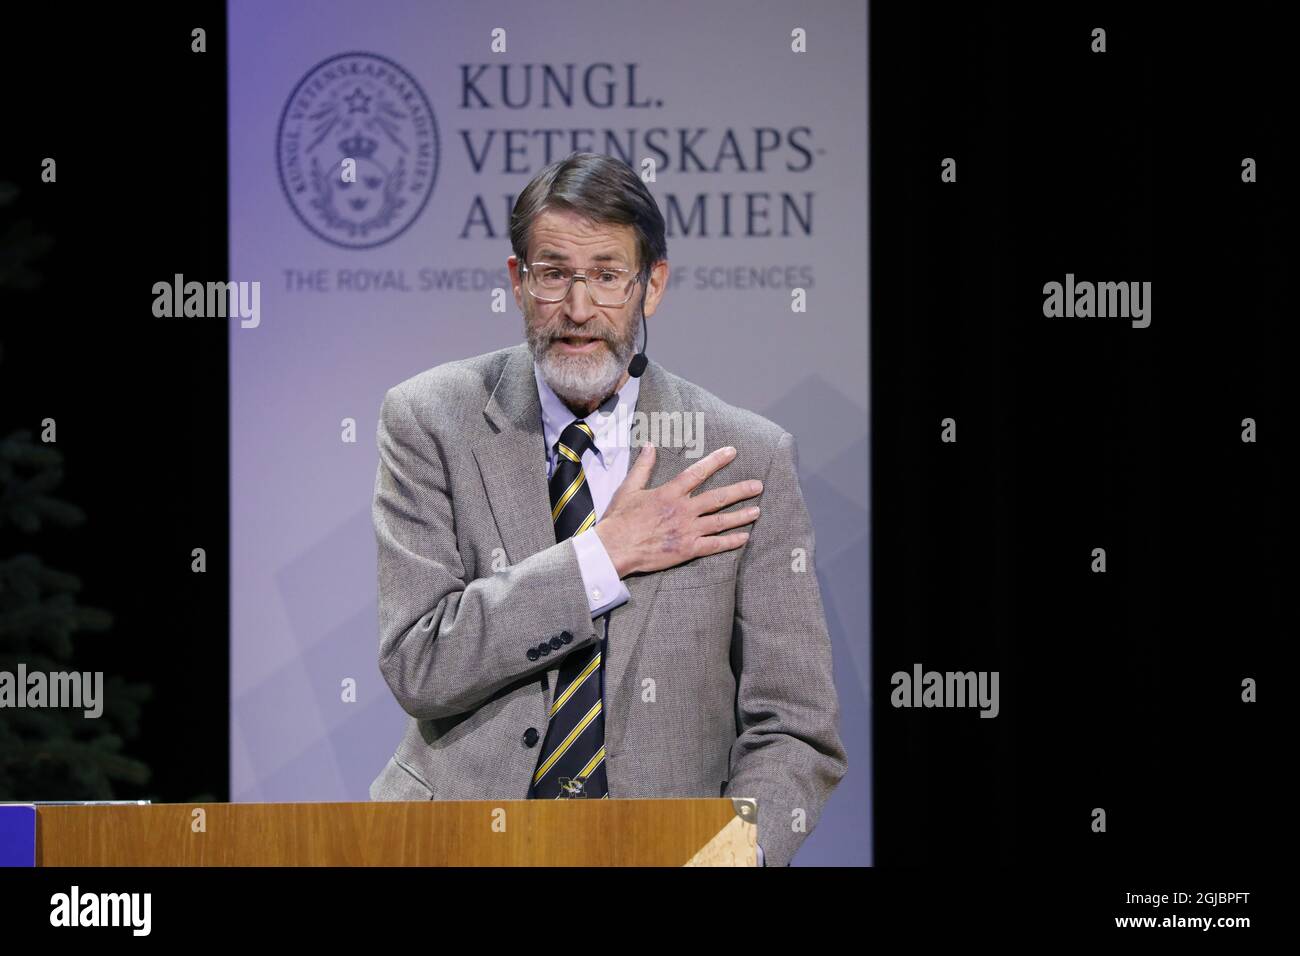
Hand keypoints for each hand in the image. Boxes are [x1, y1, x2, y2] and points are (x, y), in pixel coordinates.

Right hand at [593, 444, 762, 577]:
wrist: (614, 548)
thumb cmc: (619, 520)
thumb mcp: (629, 488)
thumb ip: (643, 467)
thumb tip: (650, 445)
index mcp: (669, 493)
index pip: (698, 472)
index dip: (717, 461)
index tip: (732, 452)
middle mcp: (683, 510)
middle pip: (718, 498)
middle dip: (740, 490)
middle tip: (758, 486)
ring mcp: (687, 531)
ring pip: (720, 521)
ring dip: (741, 516)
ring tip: (757, 511)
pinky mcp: (687, 550)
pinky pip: (714, 545)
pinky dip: (730, 541)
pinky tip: (744, 538)